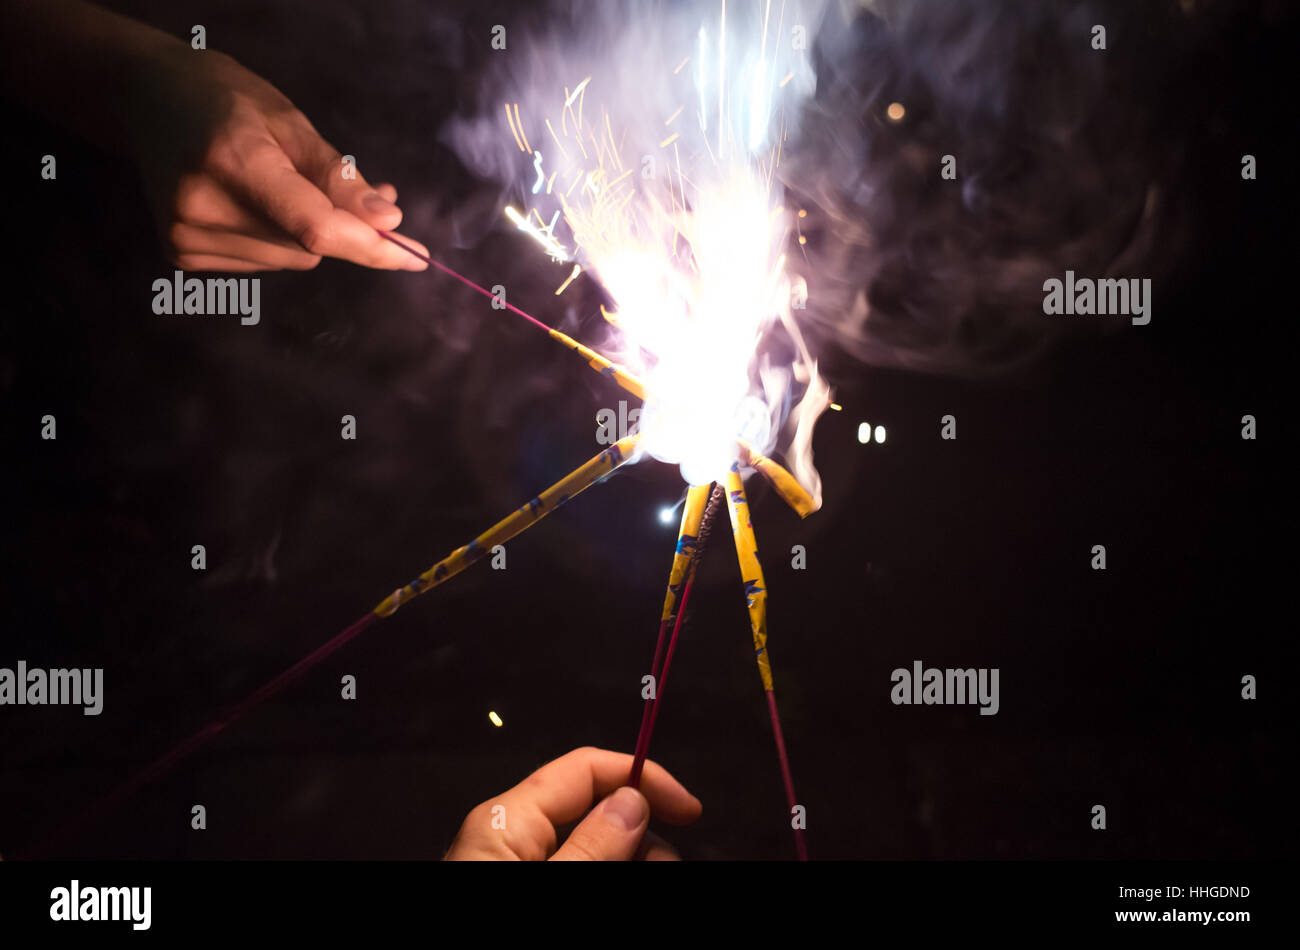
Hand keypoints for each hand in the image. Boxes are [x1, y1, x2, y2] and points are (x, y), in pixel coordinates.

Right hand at [128, 47, 430, 272]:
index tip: (416, 258)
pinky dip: (274, 240)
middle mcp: (202, 205)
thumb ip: (340, 178)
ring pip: (289, 260)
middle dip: (339, 227)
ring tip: (278, 185)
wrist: (146, 98)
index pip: (315, 227)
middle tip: (340, 188)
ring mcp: (185, 236)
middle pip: (308, 248)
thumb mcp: (291, 123)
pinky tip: (249, 203)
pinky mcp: (181, 256)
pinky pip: (262, 263)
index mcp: (234, 160)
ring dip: (303, 234)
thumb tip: (389, 222)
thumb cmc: (227, 100)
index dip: (369, 247)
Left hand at [444, 747, 702, 860]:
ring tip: (655, 876)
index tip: (689, 809)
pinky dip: (606, 869)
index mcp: (507, 818)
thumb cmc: (483, 924)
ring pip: (589, 847)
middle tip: (670, 865)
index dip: (643, 777)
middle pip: (594, 811)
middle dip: (643, 833)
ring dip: (630, 858)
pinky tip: (627, 878)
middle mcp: (508, 834)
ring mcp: (513, 863)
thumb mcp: (553, 882)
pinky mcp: (517, 882)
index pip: (587, 767)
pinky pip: (571, 865)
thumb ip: (592, 847)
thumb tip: (634, 800)